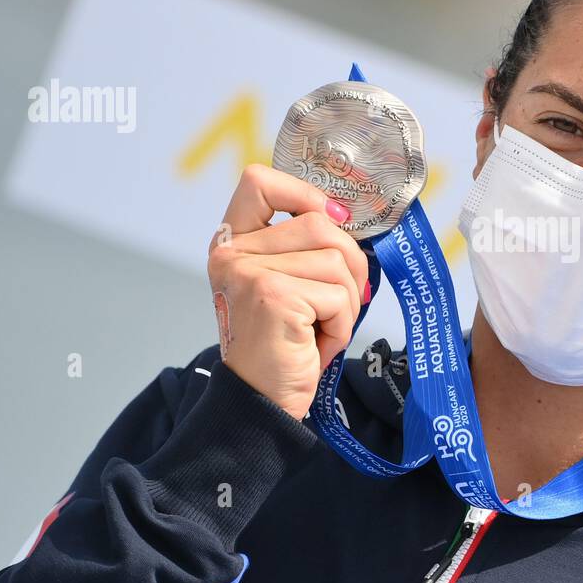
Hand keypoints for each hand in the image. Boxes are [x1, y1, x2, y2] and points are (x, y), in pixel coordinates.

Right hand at [207, 164, 369, 419]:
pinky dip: (341, 325)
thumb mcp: (290, 285)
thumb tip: (349, 219)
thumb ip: (306, 248)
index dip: (303, 192)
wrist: (262, 401)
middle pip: (320, 224)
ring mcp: (250, 272)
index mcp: (233, 243)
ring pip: (336, 259)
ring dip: (346, 301)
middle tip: (337, 303)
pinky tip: (317, 344)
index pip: (258, 182)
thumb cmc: (284, 344)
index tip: (331, 218)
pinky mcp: (273, 296)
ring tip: (321, 328)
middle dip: (348, 265)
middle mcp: (233, 253)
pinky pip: (338, 295)